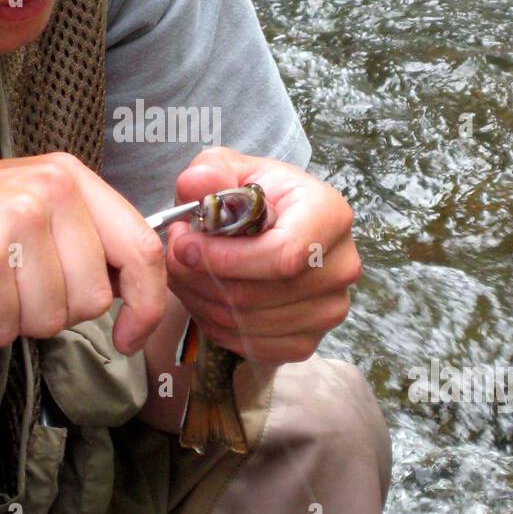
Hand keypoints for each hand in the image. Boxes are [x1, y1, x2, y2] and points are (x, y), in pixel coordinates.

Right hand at [0, 152, 165, 355]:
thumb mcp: (25, 213)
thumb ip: (81, 239)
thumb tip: (136, 288)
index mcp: (67, 175)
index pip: (141, 247)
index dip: (146, 303)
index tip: (129, 334)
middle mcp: (48, 188)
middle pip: (95, 296)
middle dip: (53, 312)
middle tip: (9, 287)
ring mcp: (15, 218)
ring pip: (52, 318)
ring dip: (12, 319)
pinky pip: (6, 327)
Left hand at [164, 147, 360, 363]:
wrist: (276, 227)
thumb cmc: (254, 196)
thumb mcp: (231, 168)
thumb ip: (211, 170)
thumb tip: (196, 183)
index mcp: (330, 216)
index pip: (282, 255)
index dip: (224, 258)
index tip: (183, 245)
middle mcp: (341, 267)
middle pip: (258, 294)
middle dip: (200, 278)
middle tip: (172, 257)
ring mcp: (328, 310)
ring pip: (246, 322)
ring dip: (200, 301)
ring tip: (184, 273)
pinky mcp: (308, 341)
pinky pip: (250, 345)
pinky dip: (216, 325)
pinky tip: (205, 296)